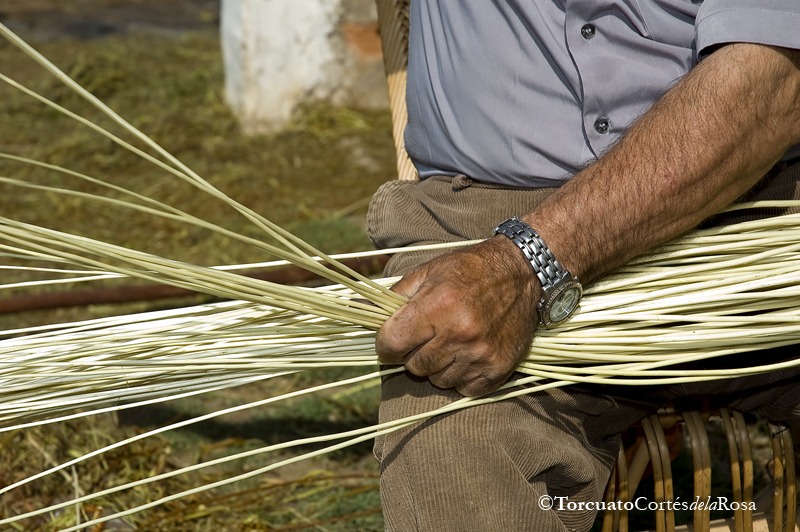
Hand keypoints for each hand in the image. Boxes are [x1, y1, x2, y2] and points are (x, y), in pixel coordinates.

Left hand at [376, 236, 539, 395]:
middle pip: (413, 366)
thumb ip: (394, 297)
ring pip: (438, 380)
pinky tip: (467, 354)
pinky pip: (464, 389)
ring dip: (437, 366)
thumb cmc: (468, 270)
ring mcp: (480, 353)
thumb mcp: (427, 272)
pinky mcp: (498, 368)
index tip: (392, 339)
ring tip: (450, 342)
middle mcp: (458, 333)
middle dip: (413, 354)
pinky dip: (461, 376)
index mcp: (436, 306)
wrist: (521, 273)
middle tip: (427, 336)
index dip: (385, 344)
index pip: (391, 344)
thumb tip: (362, 313)